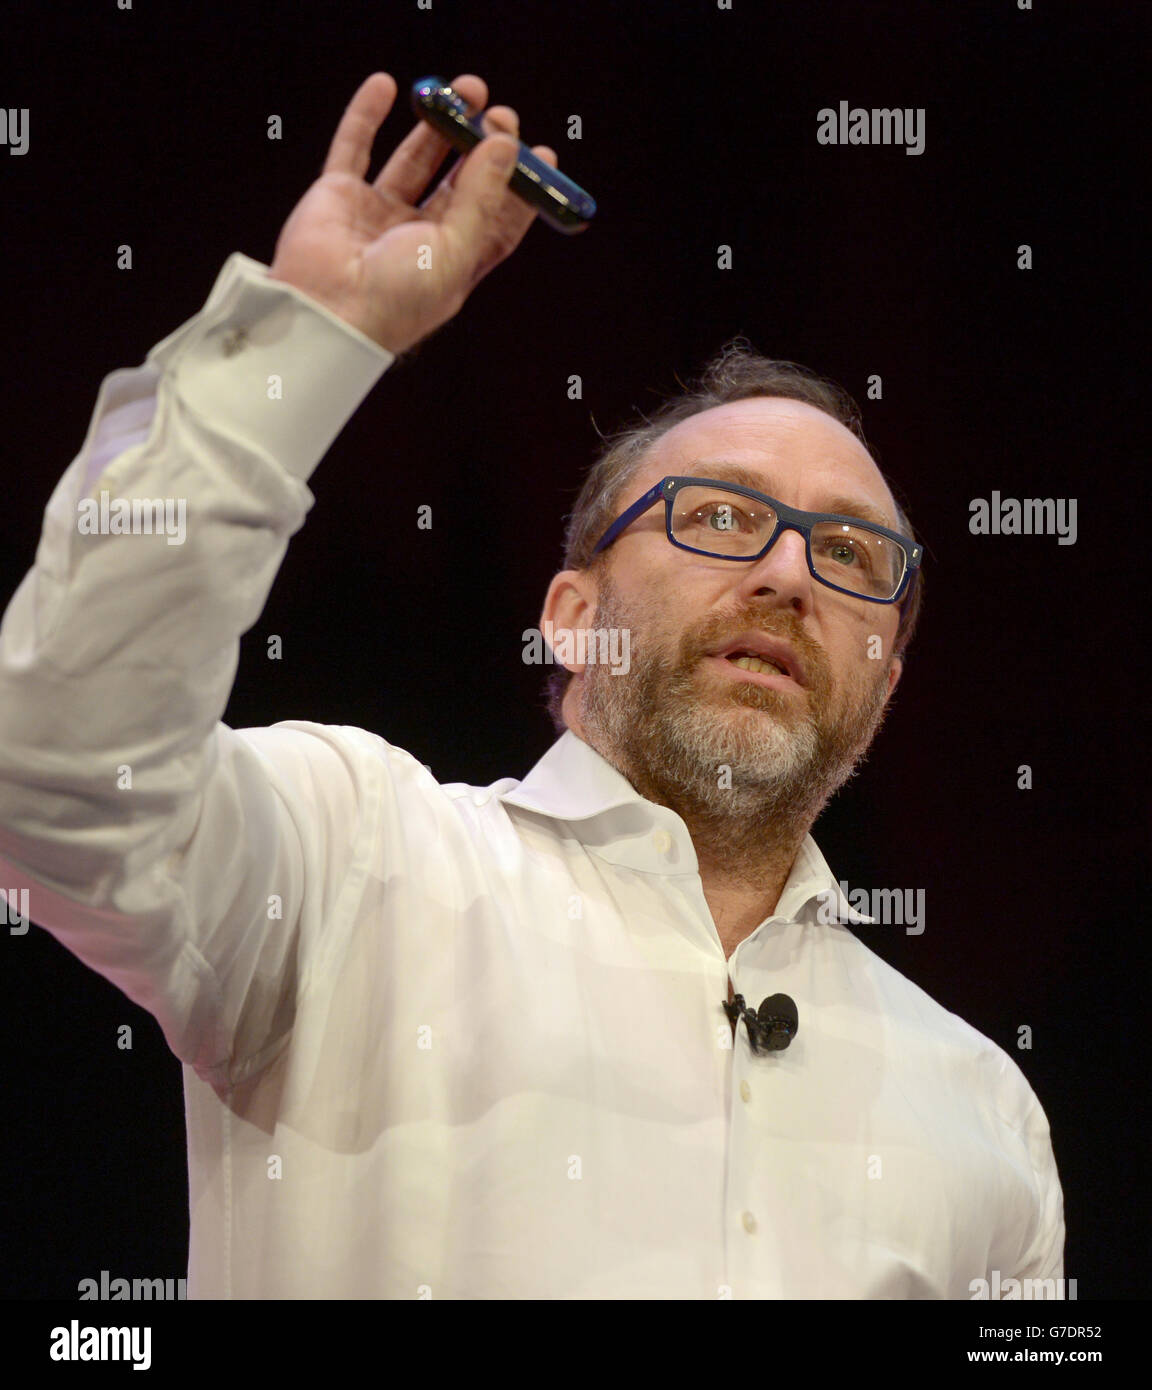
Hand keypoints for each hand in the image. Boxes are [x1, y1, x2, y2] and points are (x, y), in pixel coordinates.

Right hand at [267, 72, 558, 354]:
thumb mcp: (454, 251)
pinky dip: (366, 116)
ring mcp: (378, 216)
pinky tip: (385, 85)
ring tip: (465, 89)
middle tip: (498, 112)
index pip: (495, 220)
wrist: (326, 313)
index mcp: (452, 262)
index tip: (542, 152)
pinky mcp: (339, 197)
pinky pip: (353, 148)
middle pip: (458, 184)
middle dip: (480, 145)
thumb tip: (506, 146)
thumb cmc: (397, 298)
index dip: (519, 188)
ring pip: (414, 160)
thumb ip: (480, 198)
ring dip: (438, 124)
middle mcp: (418, 238)